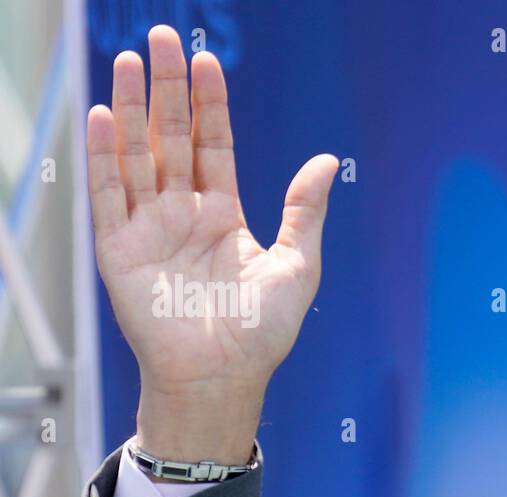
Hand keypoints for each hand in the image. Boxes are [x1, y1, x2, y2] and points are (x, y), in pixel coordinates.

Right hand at [86, 24, 337, 462]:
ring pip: (138, 154)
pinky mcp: (120, 250)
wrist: (224, 376)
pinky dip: (106, 156)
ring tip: (131, 61)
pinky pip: (109, 194)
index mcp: (224, 215)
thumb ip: (306, 211)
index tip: (208, 62)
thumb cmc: (263, 330)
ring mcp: (149, 229)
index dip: (210, 105)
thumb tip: (329, 159)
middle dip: (168, 89)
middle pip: (172, 137)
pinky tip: (105, 115)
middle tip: (162, 38)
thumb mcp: (298, 265)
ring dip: (132, 108)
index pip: (213, 145)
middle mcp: (183, 214)